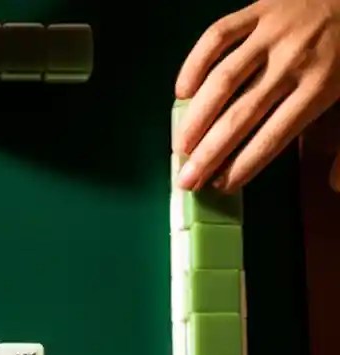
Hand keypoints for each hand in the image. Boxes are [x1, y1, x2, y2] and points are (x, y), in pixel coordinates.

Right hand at [174, 0, 339, 192]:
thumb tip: (332, 185)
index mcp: (321, 87)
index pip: (274, 136)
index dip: (244, 164)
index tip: (220, 186)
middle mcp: (292, 63)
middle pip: (242, 115)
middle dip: (209, 153)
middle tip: (186, 179)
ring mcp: (271, 34)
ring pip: (223, 80)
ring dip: (196, 117)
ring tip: (180, 146)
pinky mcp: (257, 11)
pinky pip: (216, 37)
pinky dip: (194, 65)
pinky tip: (182, 93)